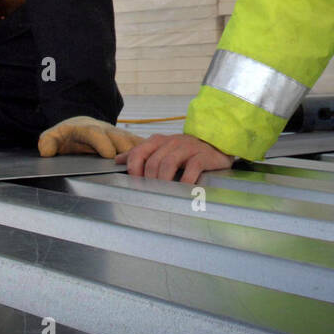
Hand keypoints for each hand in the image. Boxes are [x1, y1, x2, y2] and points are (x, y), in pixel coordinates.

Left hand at [38, 116, 142, 157]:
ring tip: (150, 165)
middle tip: (133, 163)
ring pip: (133, 140)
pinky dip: (150, 151)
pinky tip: (158, 162)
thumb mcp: (53, 136)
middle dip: (126, 148)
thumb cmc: (67, 135)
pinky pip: (140, 144)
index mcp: (87, 128)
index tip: (108, 154)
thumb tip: (46, 151)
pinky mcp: (127, 140)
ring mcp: (118, 134)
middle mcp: (106, 130)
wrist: (80, 126)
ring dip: (142, 151)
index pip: (95, 133)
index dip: (102, 143)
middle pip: (119, 137)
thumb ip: (48, 142)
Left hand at [116, 133, 236, 183]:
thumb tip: (118, 160)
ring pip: (169, 163)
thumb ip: (140, 154)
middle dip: (149, 179)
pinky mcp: (203, 156)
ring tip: (163, 192)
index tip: (135, 182)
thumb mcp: (162, 149)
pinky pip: (192, 167)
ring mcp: (188, 148)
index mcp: (159, 141)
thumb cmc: (186, 150)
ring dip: (163, 180)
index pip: (139, 152)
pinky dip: (185, 180)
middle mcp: (172, 142)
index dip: (133, 168)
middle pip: (153, 161)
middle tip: (149, 192)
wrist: (215, 145)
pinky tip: (183, 189)